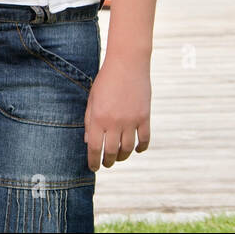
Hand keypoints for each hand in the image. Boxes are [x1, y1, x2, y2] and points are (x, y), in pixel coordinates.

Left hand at [84, 55, 150, 170]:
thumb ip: (90, 121)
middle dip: (108, 161)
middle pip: (112, 151)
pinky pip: (145, 139)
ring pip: (128, 148)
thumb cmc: (105, 82)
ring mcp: (131, 121)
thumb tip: (89, 143)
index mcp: (98, 118)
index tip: (93, 168)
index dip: (93, 161)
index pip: (95, 147)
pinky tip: (137, 150)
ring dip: (123, 156)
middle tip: (106, 164)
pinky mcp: (145, 117)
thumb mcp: (92, 100)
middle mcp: (115, 122)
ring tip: (118, 157)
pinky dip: (141, 148)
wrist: (127, 65)